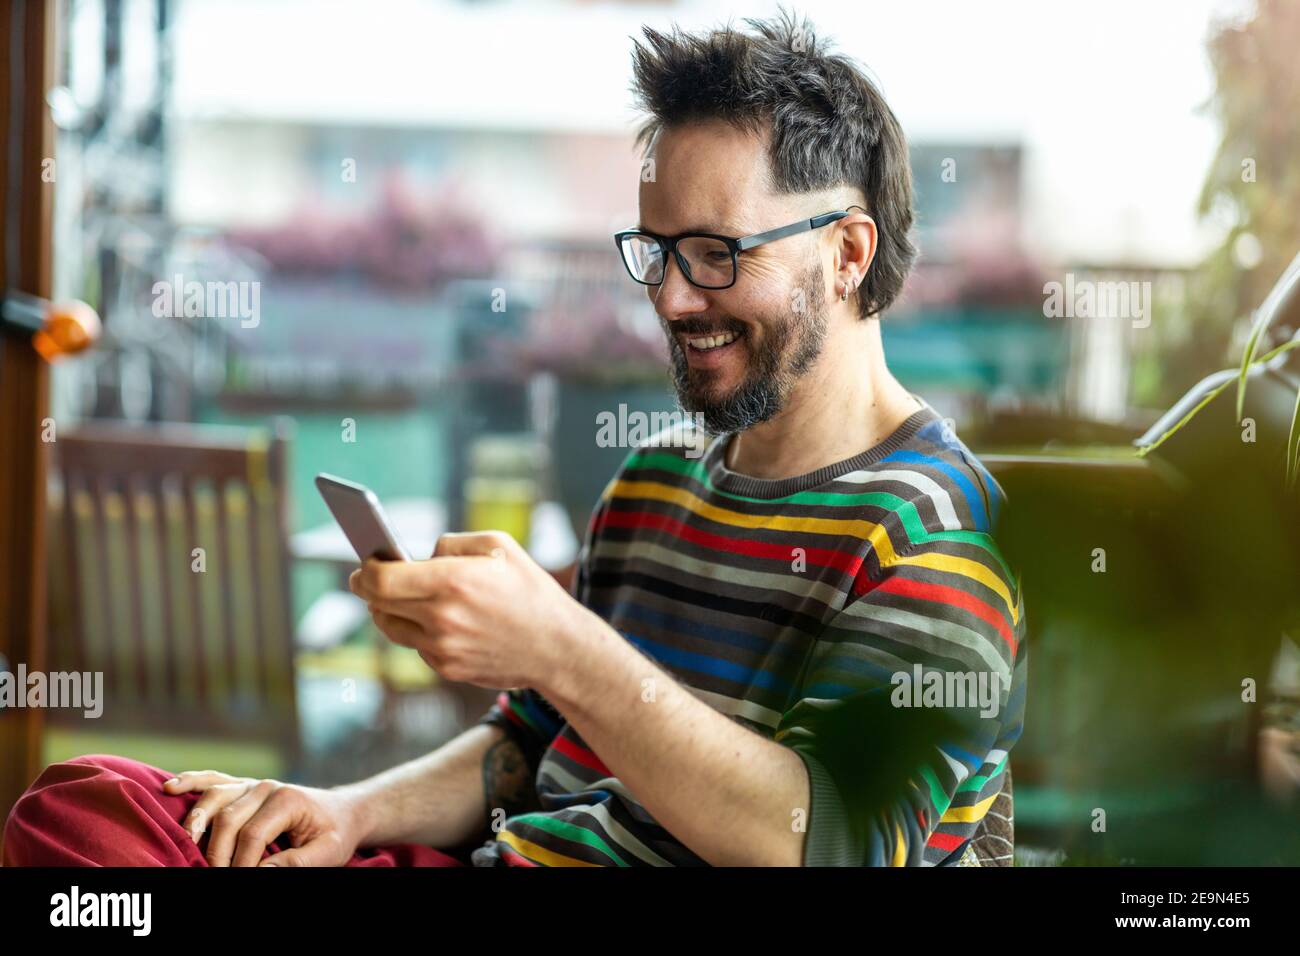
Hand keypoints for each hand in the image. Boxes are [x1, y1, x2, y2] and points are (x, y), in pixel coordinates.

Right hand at [162, 770, 366, 866]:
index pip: (252, 834)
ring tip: (184, 840)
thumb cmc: (335, 833)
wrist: (342, 812)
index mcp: (287, 800)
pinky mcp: (243, 787)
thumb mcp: (328, 852)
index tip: (237, 879)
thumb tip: (259, 871)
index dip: (241, 862)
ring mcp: (253, 785)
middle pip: (227, 819)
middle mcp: (266, 787)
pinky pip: (215, 780)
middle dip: (216, 851)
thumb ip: (296, 862)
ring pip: (215, 797)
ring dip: (195, 820)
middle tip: (213, 875)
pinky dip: (193, 781)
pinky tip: (171, 787)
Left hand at [349, 530, 587, 690]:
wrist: (556, 647)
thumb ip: (451, 543)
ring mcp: (442, 648)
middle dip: (367, 587)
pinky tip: (433, 620)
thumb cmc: (529, 590)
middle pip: (377, 604)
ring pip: (390, 627)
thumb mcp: (498, 546)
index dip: (366, 569)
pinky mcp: (447, 668)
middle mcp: (442, 618)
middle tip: (366, 577)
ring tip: (395, 597)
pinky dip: (417, 631)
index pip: (381, 579)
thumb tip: (419, 554)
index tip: (365, 562)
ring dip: (387, 610)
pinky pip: (415, 645)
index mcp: (452, 581)